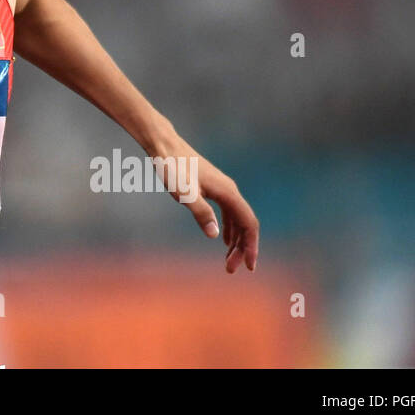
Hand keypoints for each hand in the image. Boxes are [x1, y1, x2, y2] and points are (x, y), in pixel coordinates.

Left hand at [150, 134, 259, 273]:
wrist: (163, 145)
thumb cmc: (172, 167)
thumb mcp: (184, 193)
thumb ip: (200, 212)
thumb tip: (215, 235)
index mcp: (228, 193)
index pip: (249, 224)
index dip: (251, 246)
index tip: (249, 267)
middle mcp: (230, 190)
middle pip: (245, 224)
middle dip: (242, 248)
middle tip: (231, 269)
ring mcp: (222, 188)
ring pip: (237, 218)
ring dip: (236, 240)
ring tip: (228, 260)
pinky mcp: (212, 187)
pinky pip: (228, 212)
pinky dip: (229, 228)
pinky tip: (223, 239)